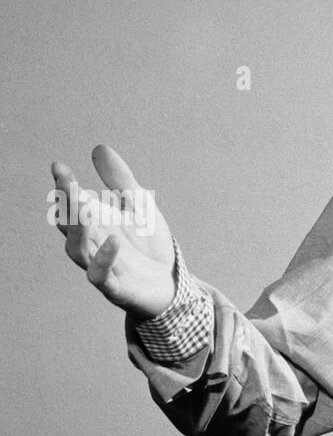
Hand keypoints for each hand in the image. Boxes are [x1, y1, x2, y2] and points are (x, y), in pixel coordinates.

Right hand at [51, 146, 176, 317]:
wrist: (171, 283)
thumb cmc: (148, 245)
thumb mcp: (139, 206)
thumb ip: (120, 180)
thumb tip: (99, 148)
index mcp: (94, 224)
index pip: (71, 204)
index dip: (63, 186)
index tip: (59, 166)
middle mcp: (92, 244)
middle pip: (69, 225)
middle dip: (66, 206)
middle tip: (67, 184)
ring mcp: (101, 267)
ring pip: (77, 250)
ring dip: (78, 229)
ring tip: (84, 207)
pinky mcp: (116, 288)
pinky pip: (100, 277)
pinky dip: (103, 259)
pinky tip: (113, 240)